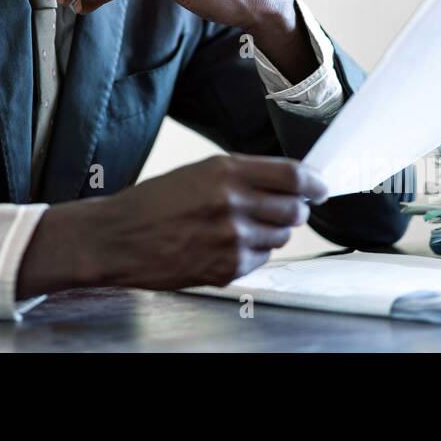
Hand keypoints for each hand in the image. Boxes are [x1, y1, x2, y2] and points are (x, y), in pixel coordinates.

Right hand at [17, 155, 328, 296]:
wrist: (119, 238)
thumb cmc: (154, 202)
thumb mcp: (199, 172)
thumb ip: (244, 174)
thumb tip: (289, 181)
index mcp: (225, 172)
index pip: (292, 175)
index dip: (314, 182)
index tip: (320, 186)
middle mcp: (232, 204)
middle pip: (295, 209)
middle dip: (295, 208)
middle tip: (284, 206)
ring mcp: (231, 239)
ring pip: (282, 236)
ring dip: (272, 231)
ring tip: (241, 226)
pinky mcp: (227, 268)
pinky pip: (262, 259)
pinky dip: (253, 252)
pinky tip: (225, 244)